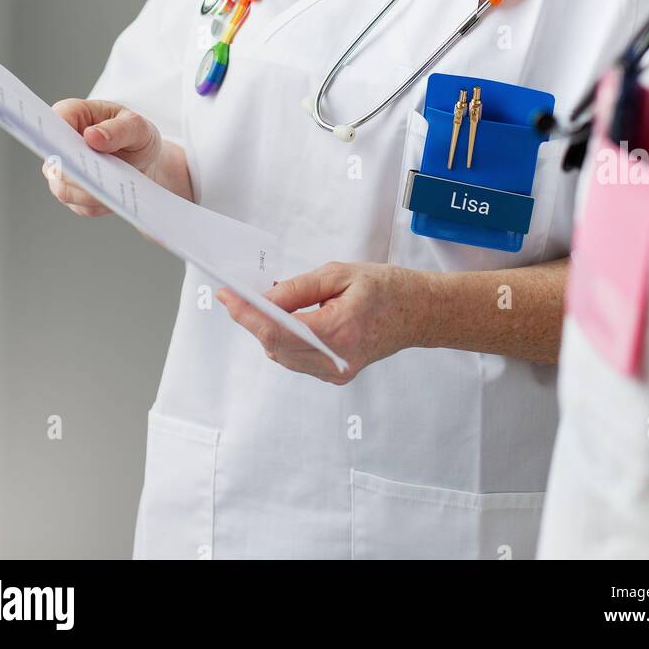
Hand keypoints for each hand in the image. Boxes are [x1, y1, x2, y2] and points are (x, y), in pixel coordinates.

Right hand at [43, 99, 163, 216]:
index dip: (56, 136)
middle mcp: (61, 145)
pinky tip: (115, 197)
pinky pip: (81, 205)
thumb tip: (92, 136)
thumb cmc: (137, 136)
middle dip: (74, 170)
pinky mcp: (74, 195)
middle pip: (55, 162)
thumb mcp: (138, 126)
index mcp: (72, 115)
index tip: (69, 148)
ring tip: (111, 188)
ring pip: (63, 189)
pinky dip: (99, 203)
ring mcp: (63, 173)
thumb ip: (119, 129)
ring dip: (88, 191)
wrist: (145, 162)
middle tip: (94, 174)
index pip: (53, 123)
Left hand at [216, 261, 435, 383]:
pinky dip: (283, 340)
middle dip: (252, 320)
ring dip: (266, 331)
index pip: (279, 329)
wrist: (420, 312)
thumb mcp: (340, 274)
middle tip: (237, 296)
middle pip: (276, 346)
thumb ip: (298, 288)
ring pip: (283, 355)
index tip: (228, 297)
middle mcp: (336, 359)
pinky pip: (297, 359)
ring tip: (259, 304)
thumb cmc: (387, 288)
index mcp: (339, 330)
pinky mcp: (336, 374)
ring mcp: (336, 371)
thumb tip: (264, 298)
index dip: (248, 314)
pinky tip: (283, 319)